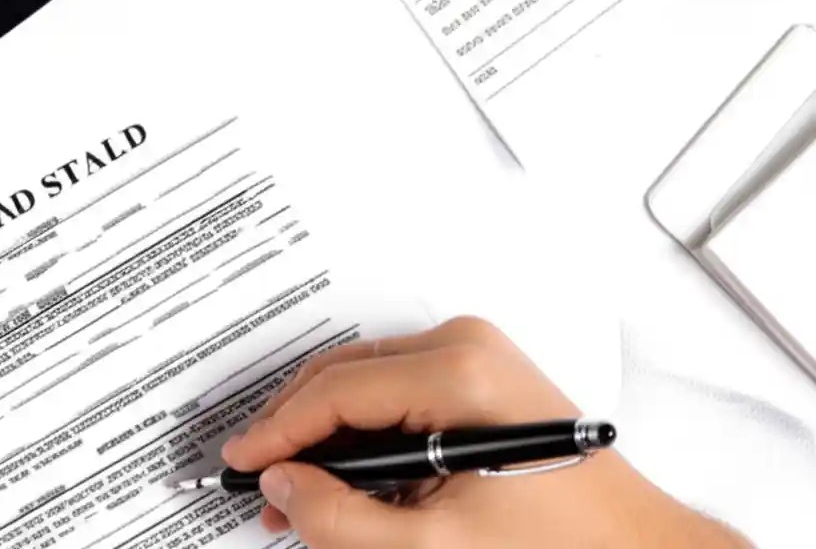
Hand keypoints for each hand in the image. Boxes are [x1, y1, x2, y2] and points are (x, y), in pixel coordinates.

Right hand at [222, 317, 750, 548]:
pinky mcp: (477, 376)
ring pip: (363, 386)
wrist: (635, 548)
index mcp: (458, 374)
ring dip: (325, 438)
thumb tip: (282, 487)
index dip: (276, 433)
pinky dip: (362, 436)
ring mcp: (473, 356)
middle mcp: (465, 347)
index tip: (240, 465)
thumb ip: (340, 520)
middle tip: (262, 485)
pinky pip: (394, 395)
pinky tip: (346, 479)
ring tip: (299, 495)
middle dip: (295, 434)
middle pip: (343, 378)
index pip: (334, 392)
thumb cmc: (560, 545)